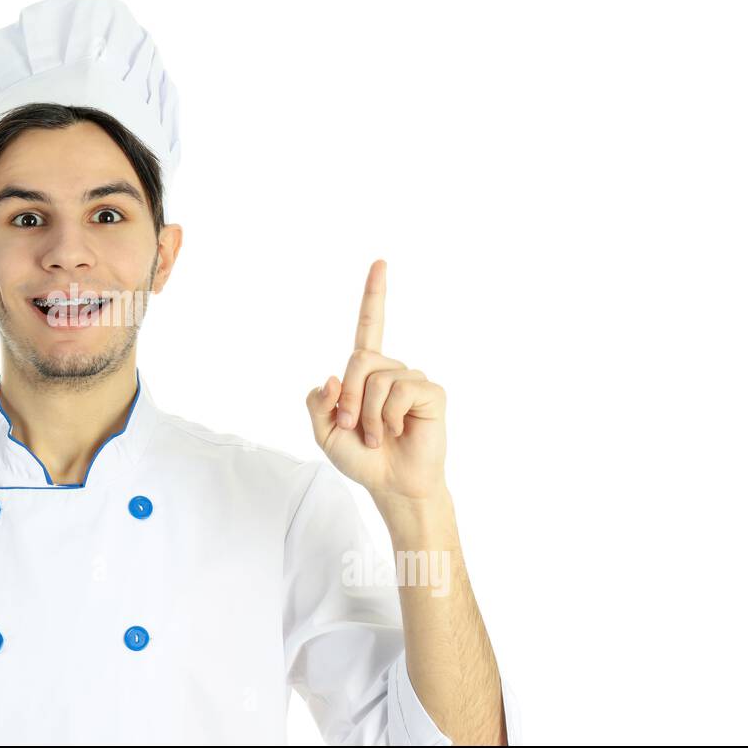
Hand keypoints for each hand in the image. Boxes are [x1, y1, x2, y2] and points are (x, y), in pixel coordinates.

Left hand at [305, 260, 447, 504]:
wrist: (392, 484)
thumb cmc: (362, 458)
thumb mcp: (324, 433)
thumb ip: (317, 404)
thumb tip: (331, 377)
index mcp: (365, 373)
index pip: (370, 326)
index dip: (374, 295)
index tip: (380, 263)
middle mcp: (390, 369)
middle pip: (359, 359)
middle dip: (348, 398)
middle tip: (352, 427)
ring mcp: (412, 379)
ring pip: (377, 380)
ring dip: (367, 415)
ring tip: (377, 435)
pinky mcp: (431, 392)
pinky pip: (399, 391)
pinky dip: (388, 417)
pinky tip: (397, 431)